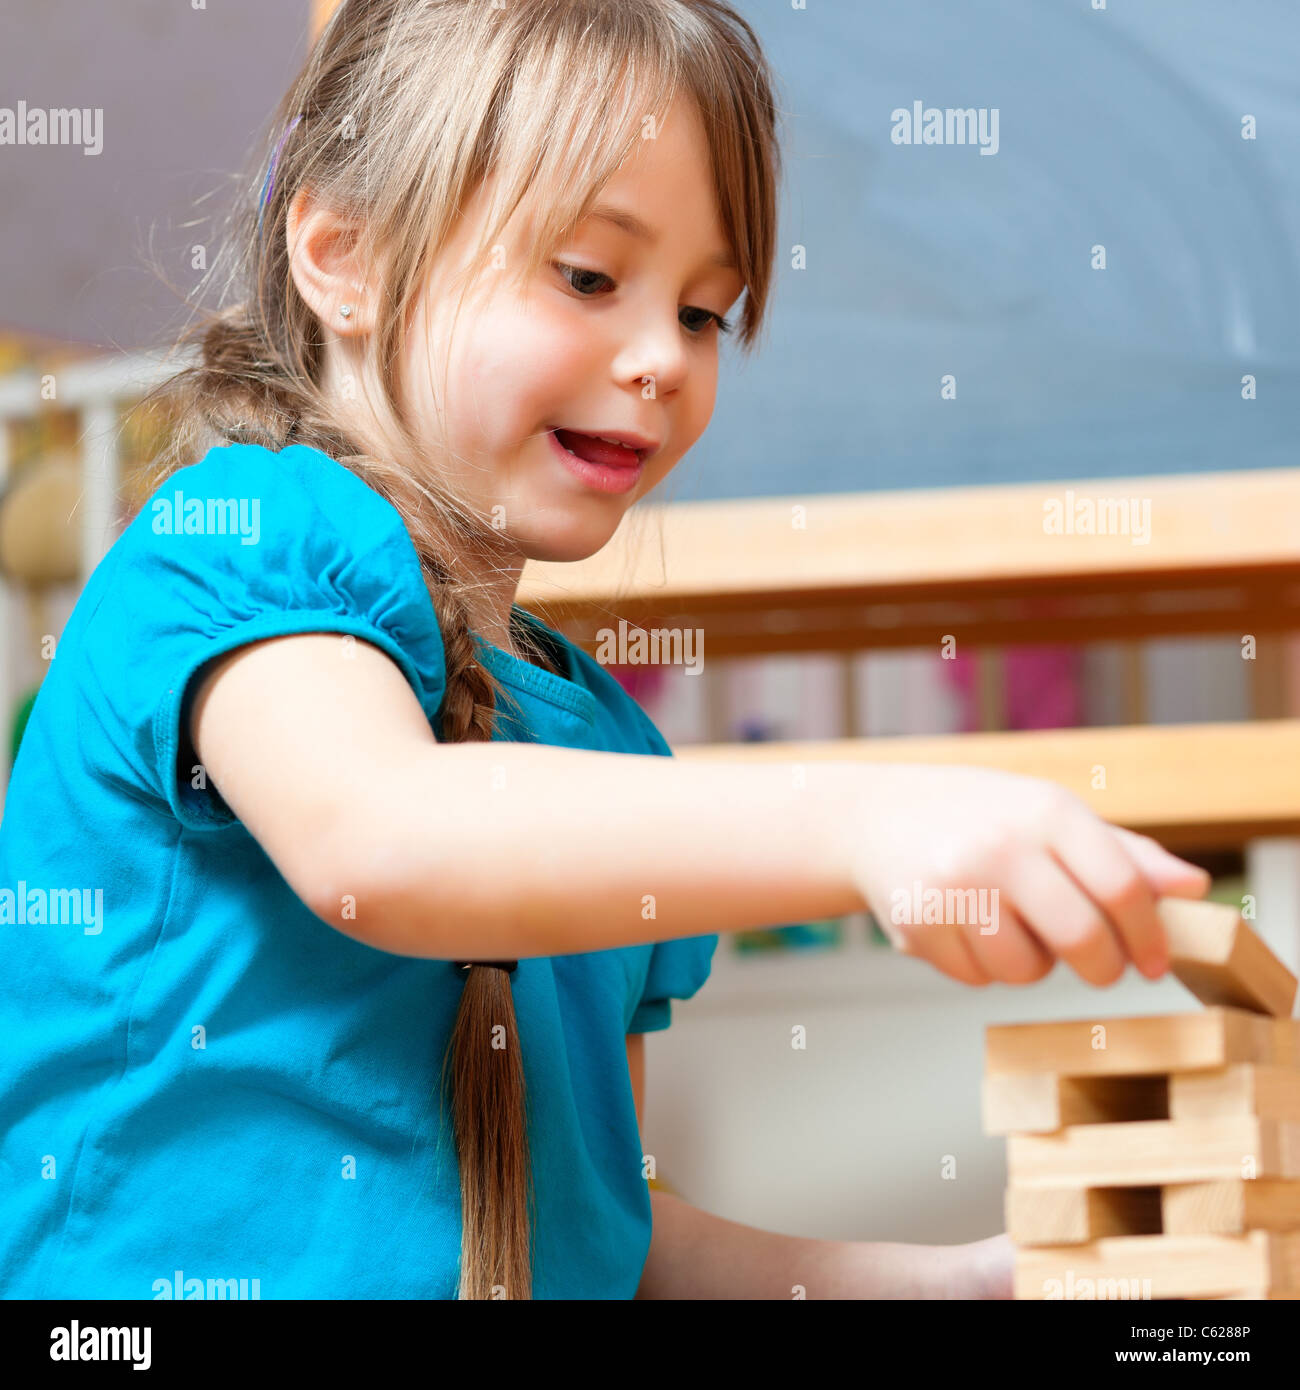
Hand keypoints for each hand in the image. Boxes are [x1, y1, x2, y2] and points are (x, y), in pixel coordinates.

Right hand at [851, 763, 1210, 987]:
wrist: (876, 816)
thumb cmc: (981, 817)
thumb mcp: (1051, 815)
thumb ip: (1124, 853)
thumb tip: (1193, 888)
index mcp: (1045, 813)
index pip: (1121, 886)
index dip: (1148, 935)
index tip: (1156, 962)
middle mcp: (1000, 847)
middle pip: (1082, 939)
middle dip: (1102, 968)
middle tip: (1100, 968)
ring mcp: (955, 887)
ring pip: (1026, 970)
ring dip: (1031, 964)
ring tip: (1010, 926)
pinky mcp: (918, 924)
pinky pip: (978, 977)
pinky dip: (982, 966)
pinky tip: (965, 928)